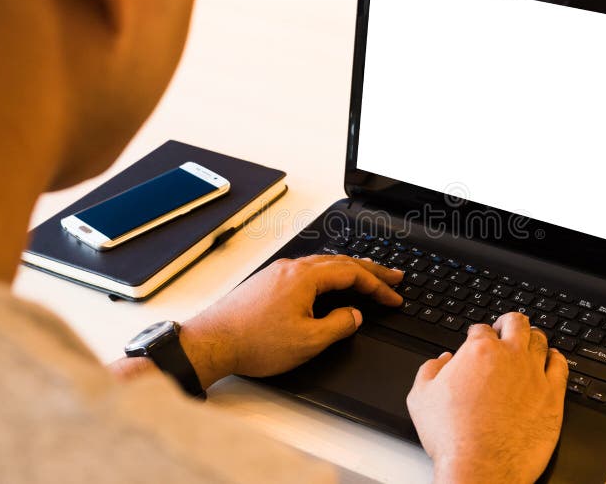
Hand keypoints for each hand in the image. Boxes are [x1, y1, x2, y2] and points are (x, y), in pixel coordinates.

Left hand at [179, 255, 403, 388]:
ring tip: (368, 276)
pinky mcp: (268, 283)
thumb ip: (339, 325)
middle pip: (340, 262)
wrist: (211, 342)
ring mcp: (278, 274)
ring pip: (323, 265)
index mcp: (305, 277)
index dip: (377, 285)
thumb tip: (354, 315)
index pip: (352, 273)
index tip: (394, 296)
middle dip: (370, 270)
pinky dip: (329, 275)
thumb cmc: (254, 342)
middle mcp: (292, 269)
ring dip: (349, 270)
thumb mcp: (308, 341)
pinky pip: (308, 272)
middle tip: (394, 276)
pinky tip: (330, 284)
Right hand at [407, 313, 568, 483]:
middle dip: (509, 322)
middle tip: (505, 328)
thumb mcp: (420, 397)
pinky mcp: (552, 395)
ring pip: (540, 340)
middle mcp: (510, 356)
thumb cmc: (452, 436)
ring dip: (533, 337)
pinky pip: (561, 366)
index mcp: (478, 350)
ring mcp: (534, 374)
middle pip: (516, 323)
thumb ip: (430, 370)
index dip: (477, 333)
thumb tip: (442, 361)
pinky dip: (556, 358)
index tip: (477, 339)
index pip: (481, 329)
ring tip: (529, 341)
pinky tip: (551, 359)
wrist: (481, 468)